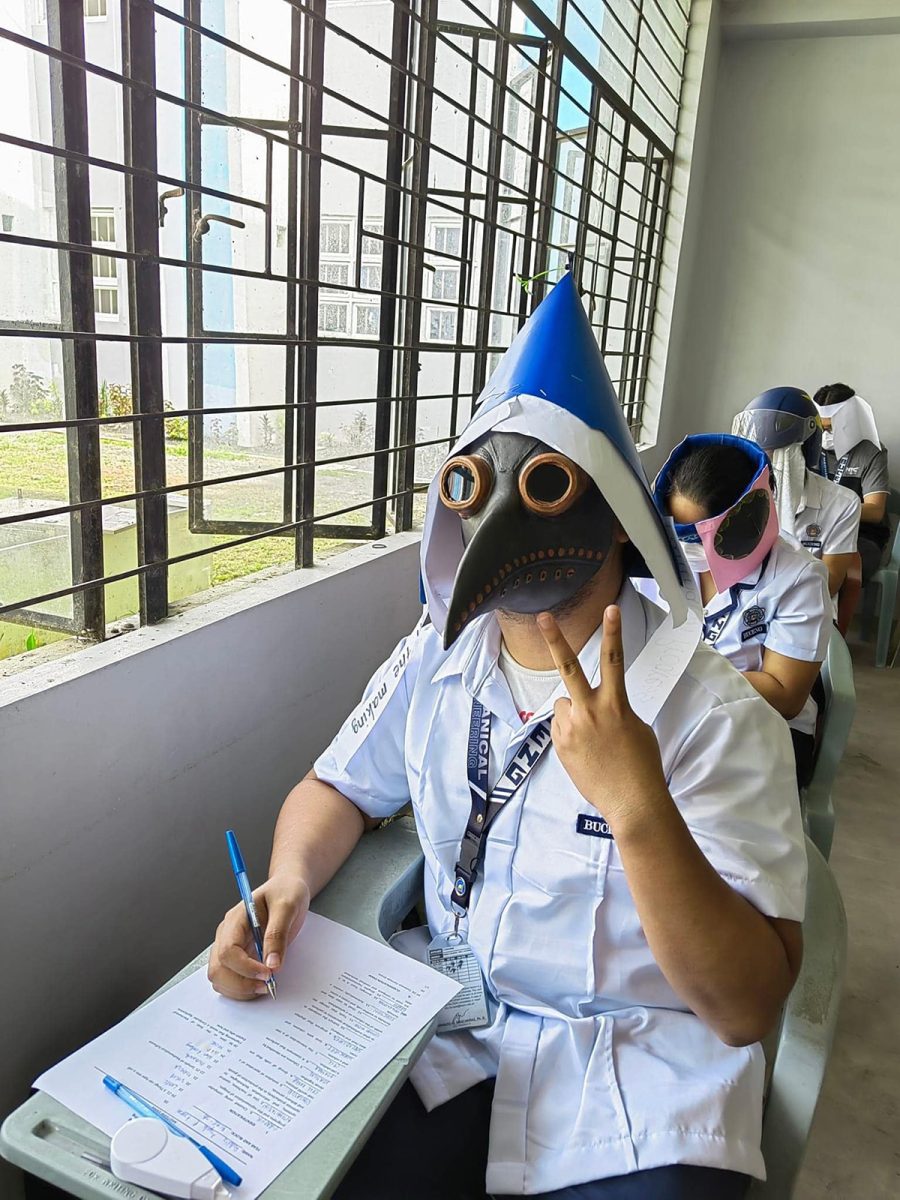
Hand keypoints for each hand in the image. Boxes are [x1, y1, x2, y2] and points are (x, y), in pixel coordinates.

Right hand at [208, 872, 309, 999]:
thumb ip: (278, 934)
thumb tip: (272, 964)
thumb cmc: (286, 892)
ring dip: (240, 989)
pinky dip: (241, 989)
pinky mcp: (237, 956)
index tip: (268, 974)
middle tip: (267, 986)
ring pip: (220, 978)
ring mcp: (229, 946)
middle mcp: (227, 934)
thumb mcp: (287, 906)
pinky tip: (259, 984)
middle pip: (218, 969)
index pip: (228, 950)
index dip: (245, 968)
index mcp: (236, 919)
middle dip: (241, 983)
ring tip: (265, 986)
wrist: (288, 888)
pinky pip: (229, 979)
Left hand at [537, 605, 668, 827]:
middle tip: (543, 617)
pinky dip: (570, 734)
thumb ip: (611, 710)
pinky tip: (586, 752)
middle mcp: (590, 711)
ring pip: (565, 704)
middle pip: (568, 667)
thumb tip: (589, 709)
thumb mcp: (634, 727)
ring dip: (574, 714)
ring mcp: (572, 728)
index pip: (614, 660)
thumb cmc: (641, 764)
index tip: (611, 608)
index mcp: (615, 704)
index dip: (613, 632)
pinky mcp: (560, 744)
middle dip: (555, 639)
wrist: (632, 801)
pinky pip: (562, 727)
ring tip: (592, 740)